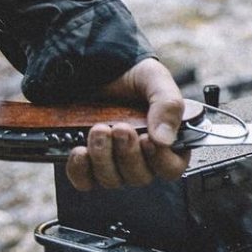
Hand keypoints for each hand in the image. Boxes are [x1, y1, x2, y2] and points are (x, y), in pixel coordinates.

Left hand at [65, 58, 189, 190]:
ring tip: (99, 129)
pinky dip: (80, 169)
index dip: (160, 160)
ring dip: (104, 157)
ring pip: (112, 180)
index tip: (147, 139)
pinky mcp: (89, 164)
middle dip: (127, 154)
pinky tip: (80, 150)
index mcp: (167, 143)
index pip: (171, 169)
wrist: (99, 70)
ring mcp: (114, 164)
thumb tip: (164, 139)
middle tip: (120, 127)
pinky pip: (85, 181)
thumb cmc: (133, 77)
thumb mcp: (156, 81)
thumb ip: (168, 106)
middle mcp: (143, 159)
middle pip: (139, 177)